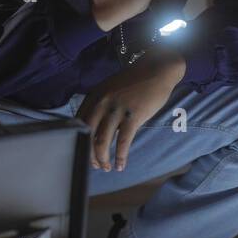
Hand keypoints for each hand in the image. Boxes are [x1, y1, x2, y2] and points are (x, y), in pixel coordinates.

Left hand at [77, 48, 185, 171]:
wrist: (157, 69)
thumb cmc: (136, 82)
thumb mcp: (111, 88)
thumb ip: (100, 105)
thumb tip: (95, 129)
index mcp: (94, 96)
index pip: (79, 124)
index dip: (81, 142)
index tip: (85, 153)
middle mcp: (101, 103)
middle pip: (87, 136)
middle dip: (90, 155)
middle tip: (96, 166)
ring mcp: (117, 110)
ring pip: (103, 142)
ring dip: (103, 159)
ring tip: (107, 168)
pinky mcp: (133, 116)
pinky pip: (123, 142)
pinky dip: (121, 157)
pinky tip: (121, 166)